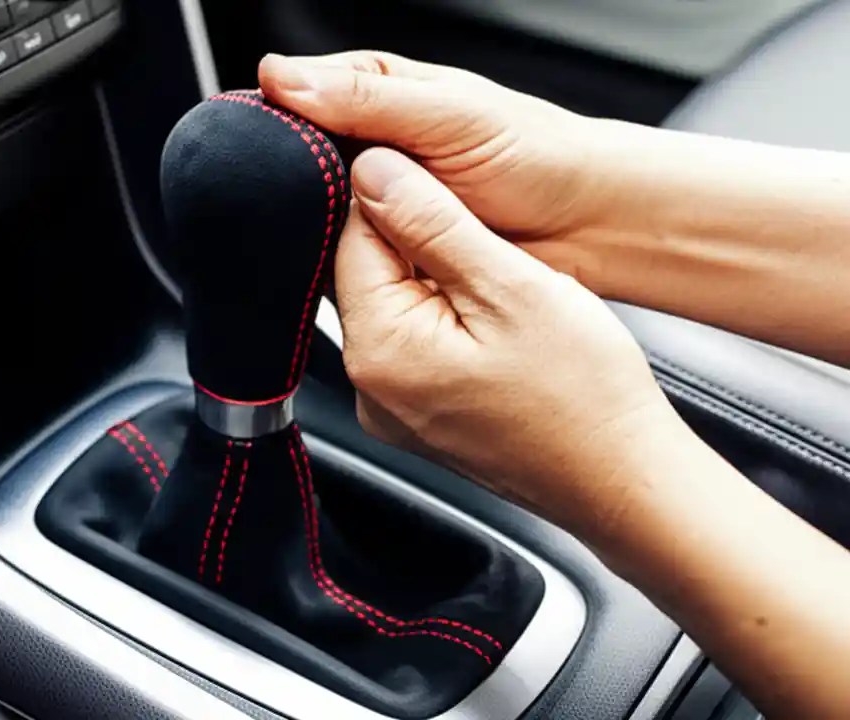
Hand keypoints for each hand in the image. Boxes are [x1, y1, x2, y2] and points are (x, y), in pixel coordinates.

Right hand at [258, 51, 617, 279]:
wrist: (587, 228)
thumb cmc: (536, 155)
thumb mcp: (447, 114)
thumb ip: (366, 99)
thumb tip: (281, 77)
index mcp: (380, 90)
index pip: (302, 95)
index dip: (278, 118)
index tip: (259, 143)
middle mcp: (374, 142)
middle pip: (303, 158)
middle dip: (298, 178)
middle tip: (298, 195)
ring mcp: (380, 196)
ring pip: (321, 208)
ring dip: (321, 221)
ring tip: (324, 228)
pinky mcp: (390, 246)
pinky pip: (346, 252)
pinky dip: (342, 256)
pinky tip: (340, 260)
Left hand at [336, 147, 691, 537]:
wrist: (621, 477)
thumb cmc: (582, 396)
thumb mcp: (510, 285)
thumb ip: (431, 221)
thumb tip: (372, 170)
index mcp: (378, 351)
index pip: (351, 238)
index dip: (396, 196)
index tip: (445, 186)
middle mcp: (369, 386)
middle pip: (366, 272)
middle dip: (418, 240)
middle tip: (487, 241)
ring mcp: (392, 406)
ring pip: (392, 304)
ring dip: (435, 277)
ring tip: (500, 286)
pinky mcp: (417, 415)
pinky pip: (414, 342)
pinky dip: (445, 316)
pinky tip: (494, 320)